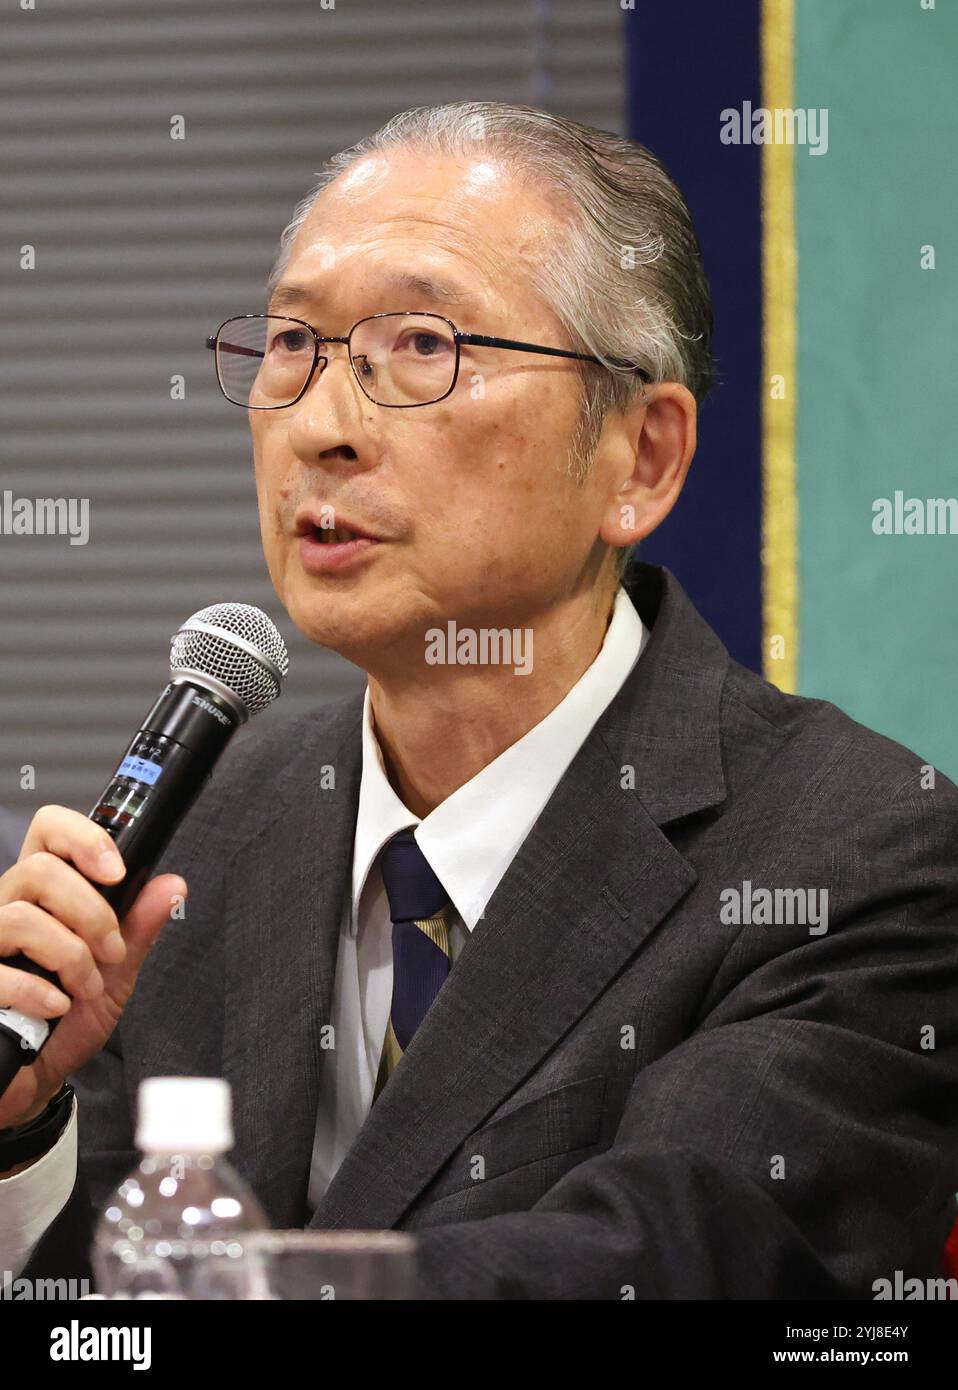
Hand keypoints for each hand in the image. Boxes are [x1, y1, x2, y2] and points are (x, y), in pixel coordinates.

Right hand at [0, 806, 185, 1130]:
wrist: (37, 1076)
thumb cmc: (70, 1017)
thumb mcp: (116, 970)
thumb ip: (139, 926)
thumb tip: (172, 885)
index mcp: (42, 893)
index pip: (48, 829)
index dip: (84, 838)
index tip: (117, 873)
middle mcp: (6, 907)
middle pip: (40, 869)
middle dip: (92, 913)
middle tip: (111, 951)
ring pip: (21, 916)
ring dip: (71, 956)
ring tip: (86, 987)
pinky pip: (0, 972)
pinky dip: (39, 991)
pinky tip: (56, 1007)